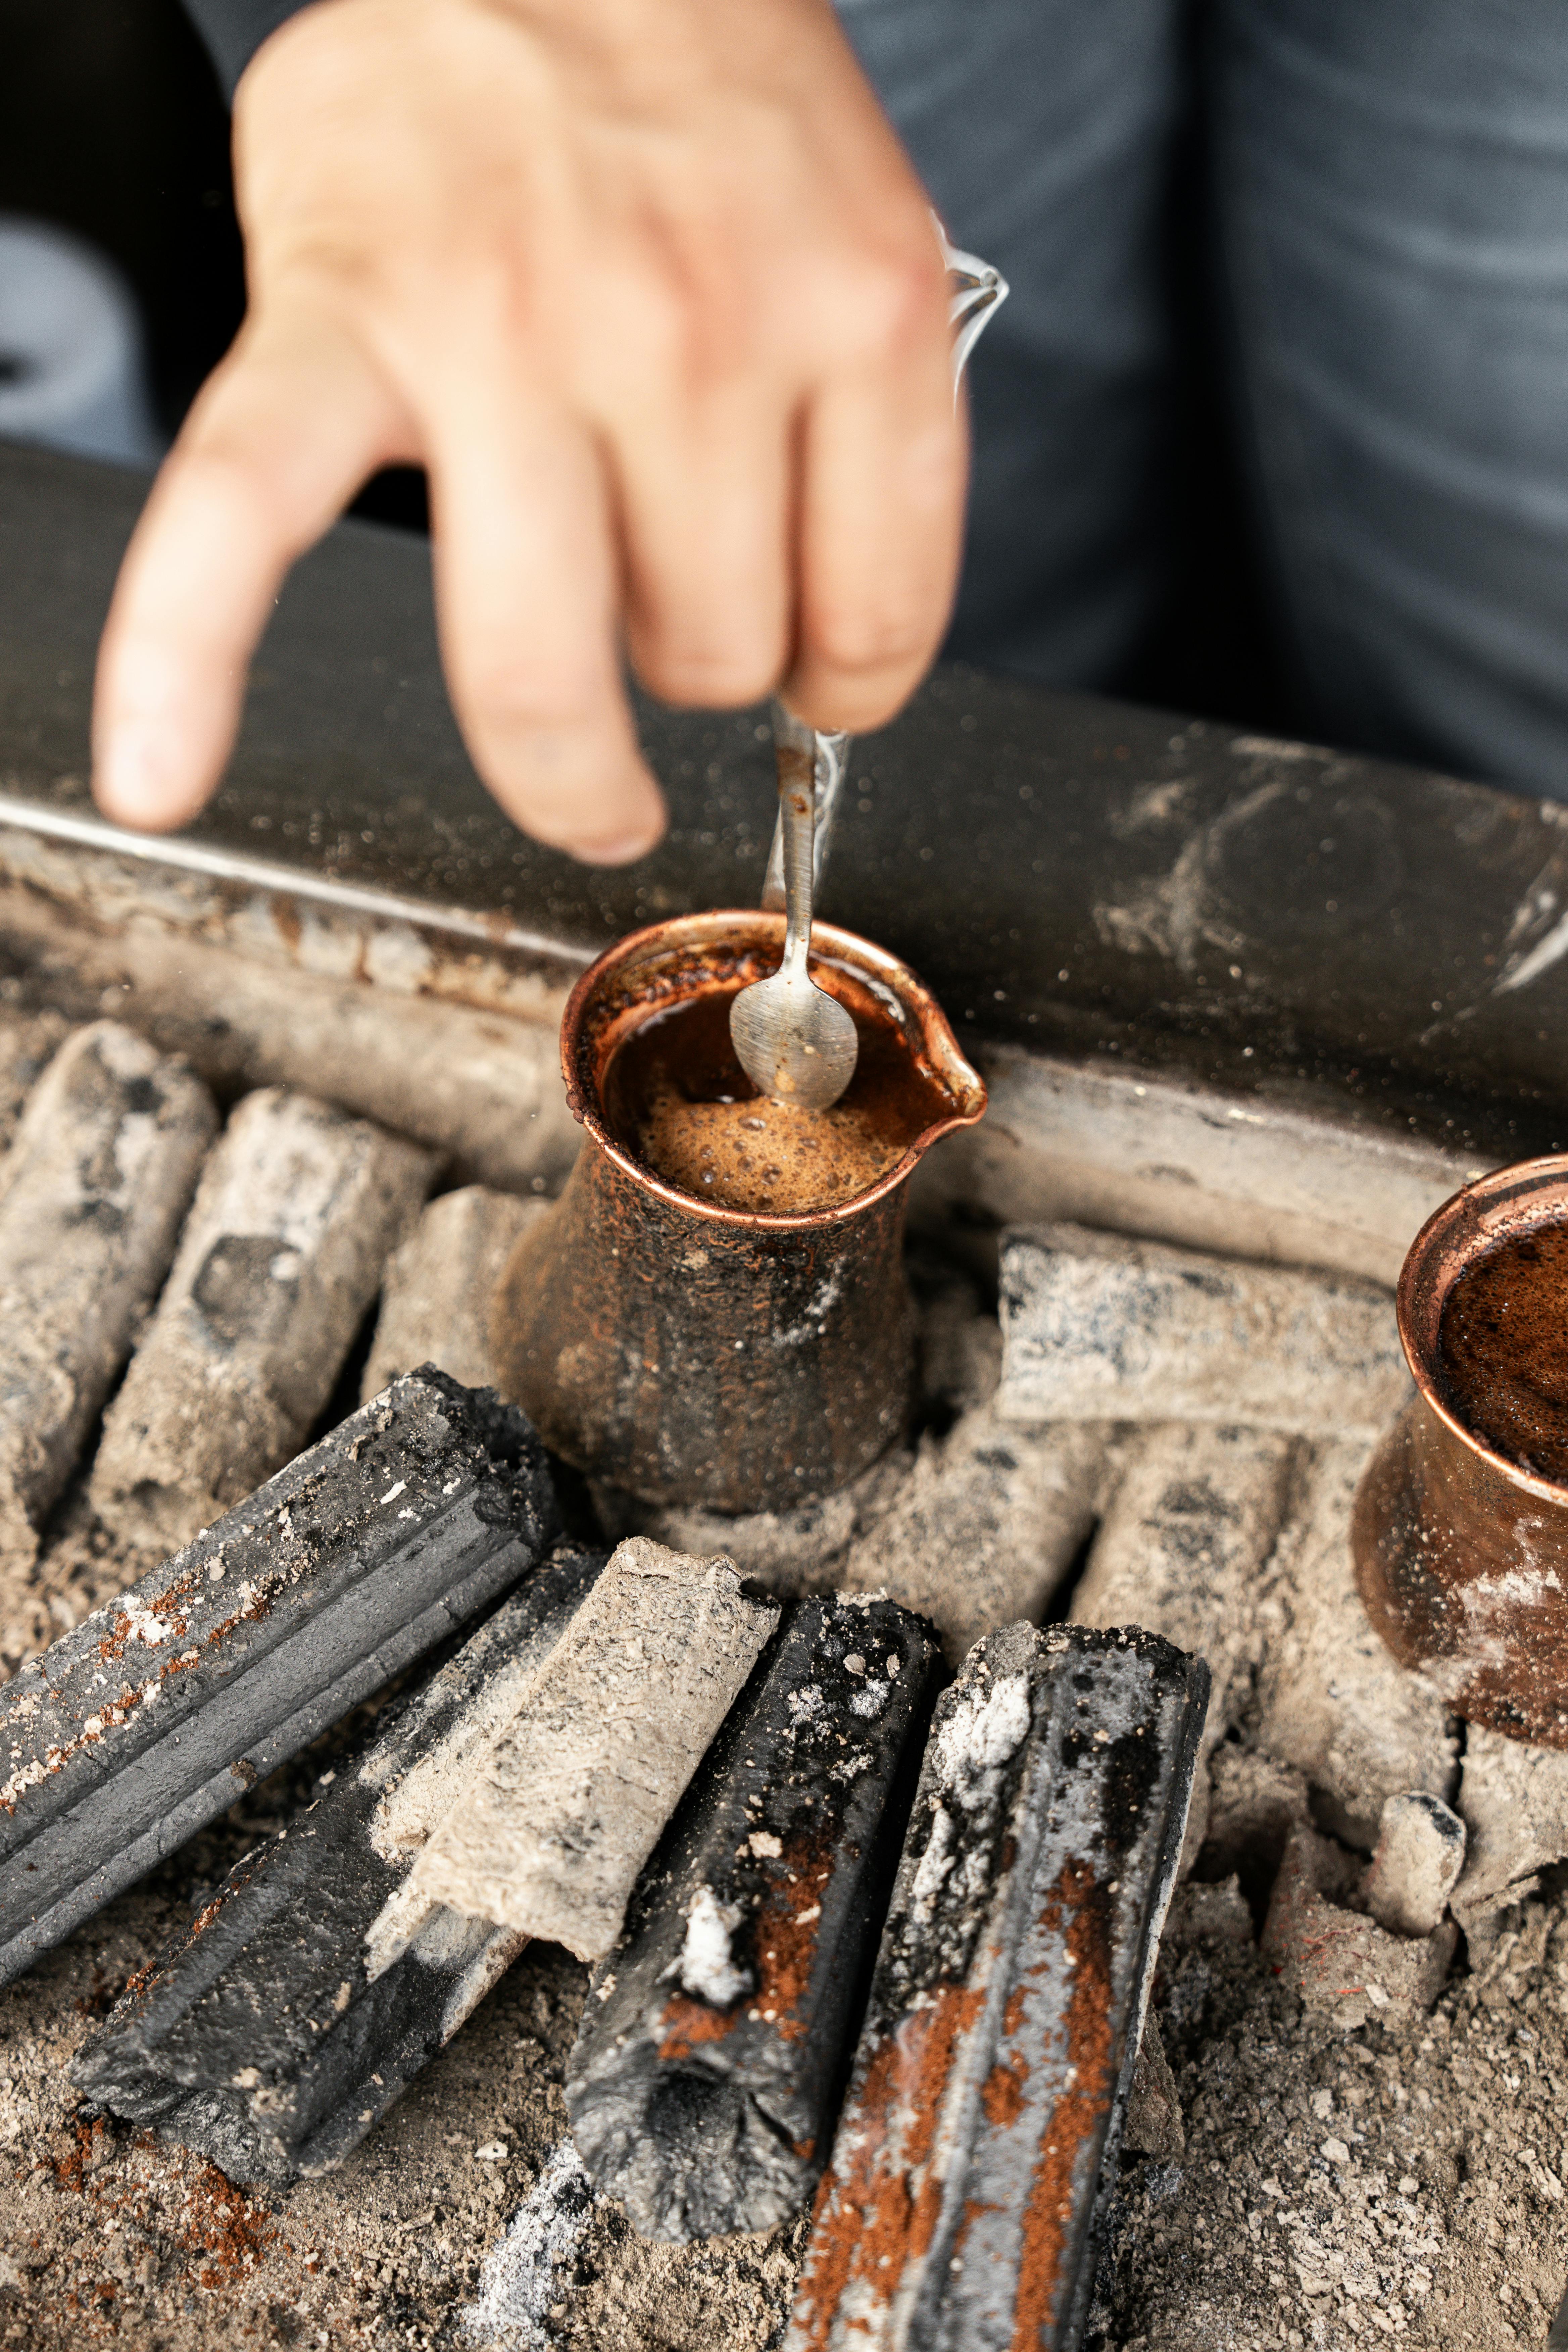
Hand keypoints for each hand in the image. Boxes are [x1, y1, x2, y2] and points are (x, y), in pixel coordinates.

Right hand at [91, 0, 963, 862]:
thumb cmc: (700, 108)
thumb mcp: (855, 252)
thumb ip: (864, 446)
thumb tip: (833, 652)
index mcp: (846, 308)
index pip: (873, 620)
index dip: (843, 681)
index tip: (815, 674)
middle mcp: (685, 325)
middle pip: (708, 659)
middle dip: (694, 661)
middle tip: (666, 598)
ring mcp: (502, 331)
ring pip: (541, 677)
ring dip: (566, 734)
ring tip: (565, 714)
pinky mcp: (336, 326)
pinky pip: (242, 520)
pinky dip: (183, 660)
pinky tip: (160, 761)